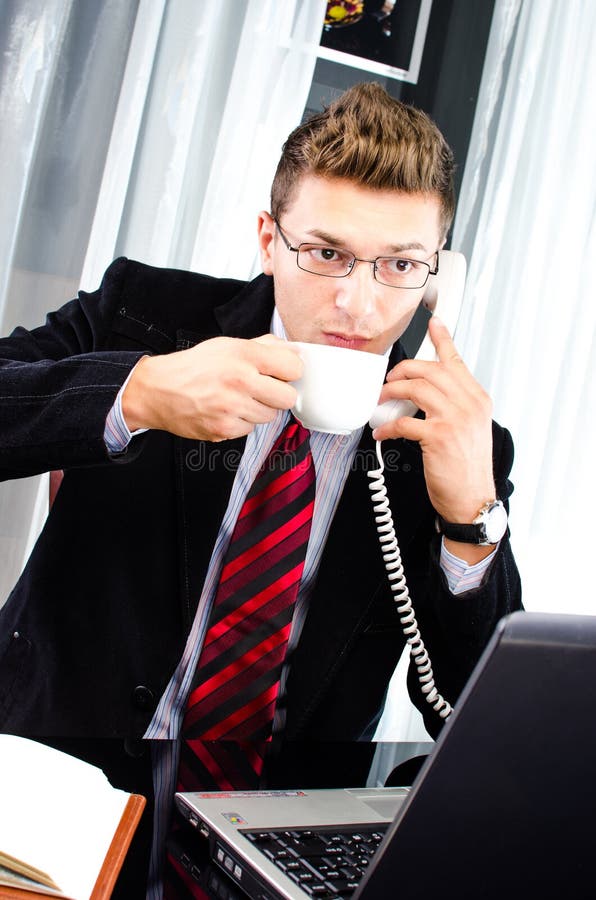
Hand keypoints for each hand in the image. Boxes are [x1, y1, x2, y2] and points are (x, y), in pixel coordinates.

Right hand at [122, 334, 301, 441]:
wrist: (158, 390)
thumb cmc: (194, 366)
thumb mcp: (227, 345)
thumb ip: (263, 346)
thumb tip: (294, 351)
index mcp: (244, 355)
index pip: (294, 368)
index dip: (289, 372)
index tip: (281, 373)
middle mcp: (240, 380)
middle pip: (288, 398)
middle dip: (279, 395)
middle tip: (263, 390)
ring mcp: (232, 407)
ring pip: (270, 416)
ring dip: (259, 409)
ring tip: (238, 399)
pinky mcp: (223, 429)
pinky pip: (250, 429)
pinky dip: (241, 422)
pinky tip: (226, 411)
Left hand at [372, 318, 496, 545]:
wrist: (473, 499)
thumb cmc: (467, 468)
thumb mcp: (469, 429)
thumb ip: (453, 406)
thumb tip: (424, 392)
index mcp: (477, 399)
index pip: (456, 361)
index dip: (442, 340)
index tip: (434, 323)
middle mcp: (469, 404)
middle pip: (429, 370)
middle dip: (402, 371)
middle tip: (388, 381)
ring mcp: (455, 419)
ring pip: (415, 388)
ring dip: (390, 393)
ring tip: (380, 403)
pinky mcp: (438, 437)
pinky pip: (403, 421)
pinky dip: (387, 426)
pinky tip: (382, 432)